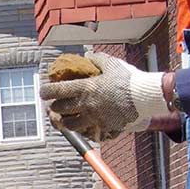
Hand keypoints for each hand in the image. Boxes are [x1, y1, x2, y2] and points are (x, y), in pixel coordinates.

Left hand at [40, 52, 168, 141]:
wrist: (146, 96)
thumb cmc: (129, 78)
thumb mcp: (112, 64)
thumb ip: (97, 59)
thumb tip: (88, 55)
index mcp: (86, 88)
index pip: (58, 91)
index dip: (46, 92)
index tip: (43, 92)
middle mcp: (86, 104)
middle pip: (60, 110)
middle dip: (54, 107)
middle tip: (54, 105)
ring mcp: (93, 118)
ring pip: (69, 125)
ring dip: (63, 122)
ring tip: (63, 119)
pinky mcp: (103, 128)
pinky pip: (86, 133)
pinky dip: (81, 131)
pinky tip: (81, 127)